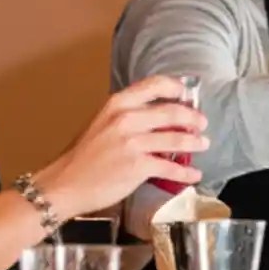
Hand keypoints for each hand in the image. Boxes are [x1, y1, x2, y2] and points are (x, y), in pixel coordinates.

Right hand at [35, 75, 209, 218]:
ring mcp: (132, 143)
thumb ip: (129, 117)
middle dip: (193, 118)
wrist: (64, 184)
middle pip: (172, 112)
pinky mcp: (137, 166)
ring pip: (176, 139)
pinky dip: (186, 172)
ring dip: (195, 143)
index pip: (154, 85)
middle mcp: (126, 119)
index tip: (187, 93)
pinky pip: (171, 168)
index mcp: (117, 104)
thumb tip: (162, 117)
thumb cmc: (84, 156)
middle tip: (202, 124)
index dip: (176, 87)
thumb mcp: (103, 124)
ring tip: (203, 144)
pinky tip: (195, 175)